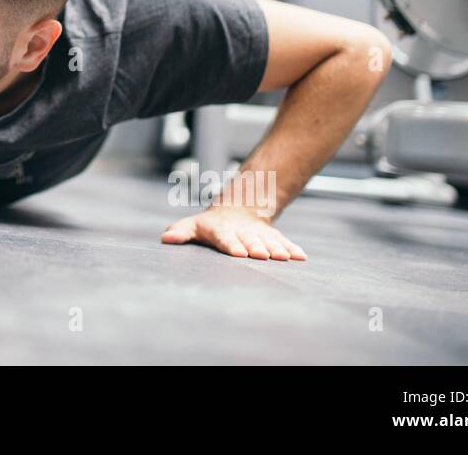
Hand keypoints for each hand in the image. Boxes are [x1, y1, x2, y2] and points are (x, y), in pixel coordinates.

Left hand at [161, 205, 305, 259]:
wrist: (237, 210)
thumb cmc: (210, 225)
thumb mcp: (193, 226)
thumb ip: (180, 231)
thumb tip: (166, 238)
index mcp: (222, 229)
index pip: (225, 238)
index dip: (232, 245)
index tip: (238, 254)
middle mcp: (242, 231)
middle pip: (250, 240)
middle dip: (256, 248)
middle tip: (263, 256)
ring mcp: (258, 234)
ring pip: (268, 241)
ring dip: (276, 249)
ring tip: (284, 258)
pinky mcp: (272, 236)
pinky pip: (283, 242)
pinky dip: (292, 249)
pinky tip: (301, 257)